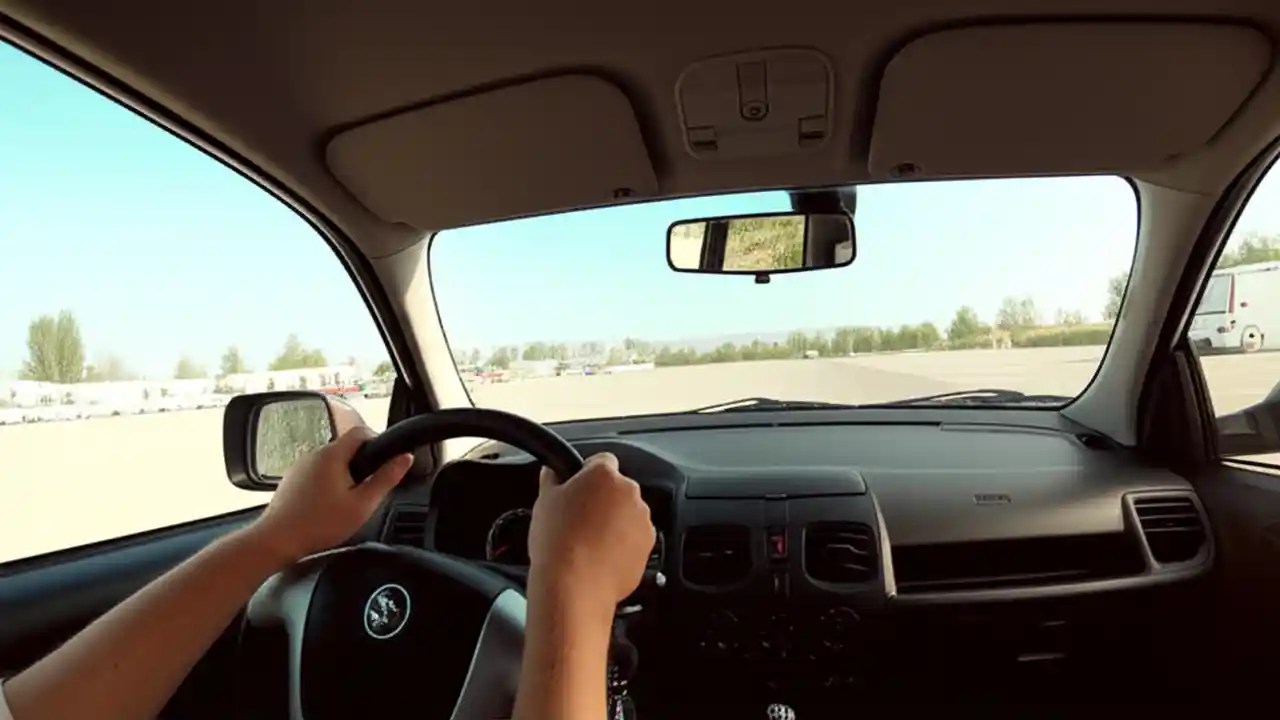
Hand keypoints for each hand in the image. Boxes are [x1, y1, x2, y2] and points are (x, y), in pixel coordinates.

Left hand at [247, 425, 412, 563]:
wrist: (277, 540)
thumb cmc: (320, 524)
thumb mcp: (362, 504)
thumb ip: (386, 478)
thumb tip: (405, 458)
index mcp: (333, 455)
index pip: (361, 431)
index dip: (377, 441)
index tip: (384, 461)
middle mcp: (314, 454)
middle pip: (345, 448)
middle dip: (360, 464)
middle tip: (367, 491)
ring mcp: (299, 466)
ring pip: (330, 462)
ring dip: (342, 475)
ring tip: (345, 503)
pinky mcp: (291, 479)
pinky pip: (315, 473)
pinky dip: (326, 484)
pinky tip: (326, 507)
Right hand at [528, 453, 653, 608]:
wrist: (574, 585)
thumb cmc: (557, 542)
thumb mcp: (544, 501)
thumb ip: (553, 478)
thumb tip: (553, 471)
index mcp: (604, 475)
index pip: (601, 461)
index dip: (586, 475)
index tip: (576, 489)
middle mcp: (629, 493)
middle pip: (616, 489)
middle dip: (602, 500)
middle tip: (578, 519)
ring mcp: (642, 521)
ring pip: (627, 514)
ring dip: (614, 522)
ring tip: (588, 542)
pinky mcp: (648, 547)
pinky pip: (634, 539)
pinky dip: (622, 544)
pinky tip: (600, 557)